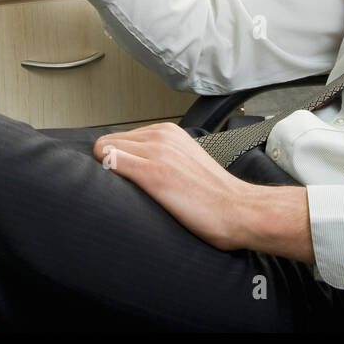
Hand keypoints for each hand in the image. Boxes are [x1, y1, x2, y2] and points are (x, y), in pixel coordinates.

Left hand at [93, 122, 260, 251]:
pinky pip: (110, 162)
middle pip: (108, 142)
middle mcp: (161, 135)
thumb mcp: (187, 163)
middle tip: (121, 190)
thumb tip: (136, 165)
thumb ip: (163, 157)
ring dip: (106, 171)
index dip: (116, 160)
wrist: (240, 211)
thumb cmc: (215, 197)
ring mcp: (156, 151)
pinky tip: (119, 193)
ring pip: (104, 149)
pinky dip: (106, 175)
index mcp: (168, 132)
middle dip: (107, 164)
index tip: (124, 179)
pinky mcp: (153, 172)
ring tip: (122, 194)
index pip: (120, 138)